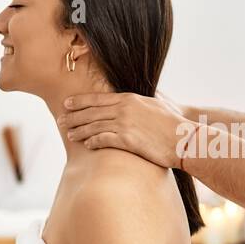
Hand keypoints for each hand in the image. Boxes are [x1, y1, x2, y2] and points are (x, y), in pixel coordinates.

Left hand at [59, 92, 190, 168]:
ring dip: (79, 131)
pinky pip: (103, 140)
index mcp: (129, 98)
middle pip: (91, 112)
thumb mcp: (155, 104)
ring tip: (69, 135)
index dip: (80, 101)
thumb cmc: (173, 123)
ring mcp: (125, 124)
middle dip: (73, 116)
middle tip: (60, 120)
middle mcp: (124, 109)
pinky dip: (92, 142)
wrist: (184, 138)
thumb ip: (139, 102)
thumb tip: (131, 101)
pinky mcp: (128, 140)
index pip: (98, 98)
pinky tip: (86, 145)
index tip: (67, 103)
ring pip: (94, 126)